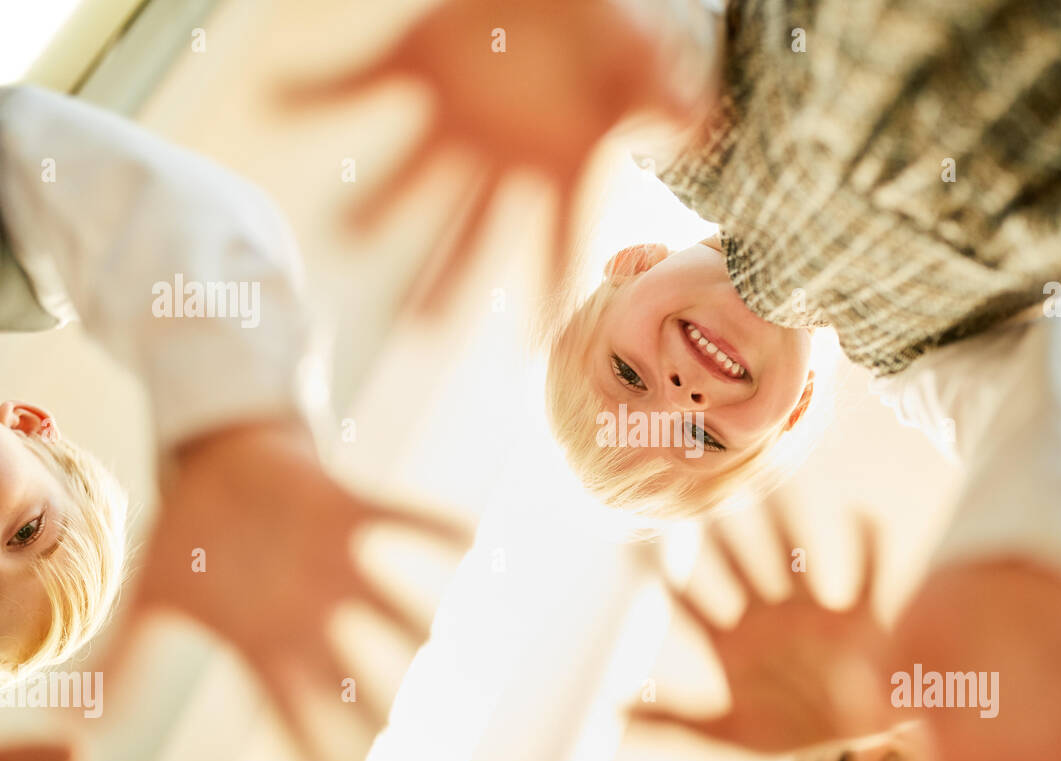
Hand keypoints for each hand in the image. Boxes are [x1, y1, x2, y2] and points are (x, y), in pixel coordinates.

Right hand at [102, 422, 471, 760]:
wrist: (220, 463)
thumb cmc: (193, 536)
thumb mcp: (153, 598)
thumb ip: (131, 659)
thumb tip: (93, 722)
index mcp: (267, 642)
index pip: (292, 714)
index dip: (312, 756)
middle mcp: (311, 613)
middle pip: (349, 674)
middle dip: (371, 706)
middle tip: (393, 738)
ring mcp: (333, 566)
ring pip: (385, 605)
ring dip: (410, 621)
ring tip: (432, 640)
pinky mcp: (344, 511)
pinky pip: (399, 520)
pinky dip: (432, 527)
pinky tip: (471, 539)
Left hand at [283, 0, 696, 311]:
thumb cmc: (610, 22)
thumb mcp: (640, 59)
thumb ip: (664, 96)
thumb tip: (706, 128)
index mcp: (553, 167)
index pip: (552, 238)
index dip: (544, 288)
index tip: (527, 349)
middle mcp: (496, 160)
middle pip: (467, 231)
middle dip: (445, 276)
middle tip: (420, 327)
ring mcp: (452, 118)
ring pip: (407, 173)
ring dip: (378, 202)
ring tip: (344, 233)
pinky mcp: (413, 67)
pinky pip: (357, 84)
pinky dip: (316, 92)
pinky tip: (275, 98)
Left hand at [631, 504, 887, 752]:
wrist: (852, 748)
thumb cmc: (789, 734)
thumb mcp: (727, 732)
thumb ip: (671, 721)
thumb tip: (612, 712)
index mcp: (732, 641)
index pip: (688, 600)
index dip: (663, 575)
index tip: (634, 540)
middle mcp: (766, 616)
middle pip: (737, 561)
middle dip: (720, 531)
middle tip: (701, 490)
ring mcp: (808, 612)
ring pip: (793, 553)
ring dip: (785, 521)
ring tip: (774, 485)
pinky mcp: (856, 617)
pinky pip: (864, 571)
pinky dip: (865, 542)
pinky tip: (860, 516)